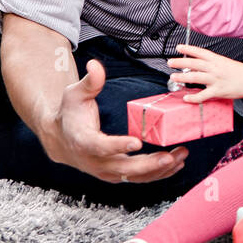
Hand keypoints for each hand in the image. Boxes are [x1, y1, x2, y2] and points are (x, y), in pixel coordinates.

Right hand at [51, 59, 188, 182]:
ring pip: (134, 176)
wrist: (62, 139)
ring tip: (181, 156)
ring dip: (159, 169)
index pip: (99, 147)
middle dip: (148, 165)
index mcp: (83, 141)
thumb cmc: (71, 114)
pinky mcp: (116, 175)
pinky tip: (175, 163)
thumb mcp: (75, 94)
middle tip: (170, 156)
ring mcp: (106, 171)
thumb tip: (95, 65)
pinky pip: (138, 178)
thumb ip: (89, 82)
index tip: (136, 142)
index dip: (118, 146)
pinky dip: (158, 173)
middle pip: (123, 168)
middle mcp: (95, 161)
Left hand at [167, 43, 242, 101]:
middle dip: (180, 62)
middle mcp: (215, 68)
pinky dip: (193, 97)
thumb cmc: (240, 72)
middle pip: (194, 63)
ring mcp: (216, 80)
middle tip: (170, 62)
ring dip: (182, 77)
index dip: (188, 49)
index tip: (178, 47)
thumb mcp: (225, 63)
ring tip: (174, 77)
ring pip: (195, 77)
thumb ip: (211, 64)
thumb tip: (196, 66)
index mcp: (217, 59)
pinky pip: (203, 95)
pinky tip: (186, 98)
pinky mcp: (218, 91)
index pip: (200, 52)